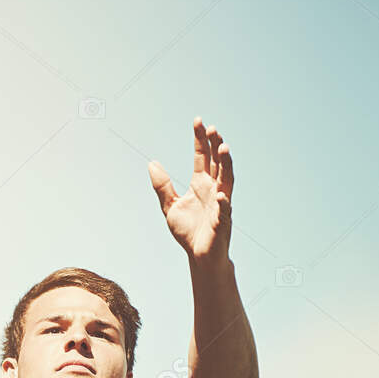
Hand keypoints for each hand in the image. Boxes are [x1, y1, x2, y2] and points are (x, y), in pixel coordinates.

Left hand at [149, 118, 233, 261]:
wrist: (199, 256)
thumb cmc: (188, 232)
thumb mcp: (169, 206)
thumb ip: (162, 186)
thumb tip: (151, 164)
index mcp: (201, 184)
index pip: (202, 157)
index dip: (200, 139)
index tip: (198, 121)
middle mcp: (213, 189)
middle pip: (217, 162)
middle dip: (215, 145)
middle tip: (212, 128)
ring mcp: (220, 204)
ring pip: (227, 180)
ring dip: (226, 164)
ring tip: (224, 147)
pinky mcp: (222, 222)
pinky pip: (224, 211)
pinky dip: (223, 203)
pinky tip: (220, 194)